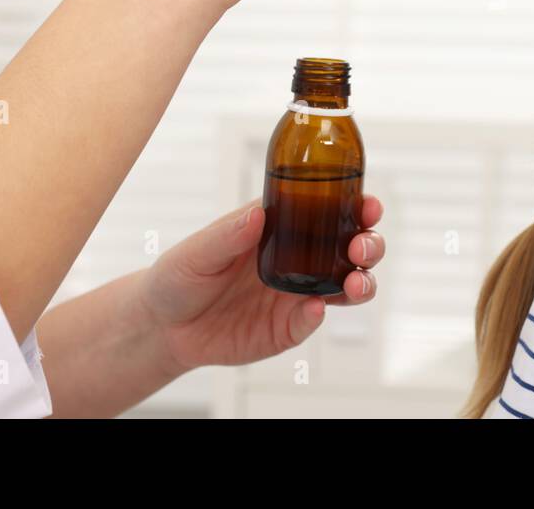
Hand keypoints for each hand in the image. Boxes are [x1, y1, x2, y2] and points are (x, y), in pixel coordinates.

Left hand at [138, 197, 385, 377]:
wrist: (163, 327)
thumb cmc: (179, 277)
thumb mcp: (197, 251)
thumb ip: (228, 234)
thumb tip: (258, 214)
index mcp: (281, 228)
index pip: (330, 211)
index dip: (357, 207)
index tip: (369, 205)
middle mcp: (298, 259)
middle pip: (351, 248)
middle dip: (369, 245)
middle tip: (361, 247)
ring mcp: (296, 294)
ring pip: (346, 286)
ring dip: (361, 282)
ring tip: (355, 283)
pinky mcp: (287, 328)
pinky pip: (312, 321)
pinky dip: (318, 316)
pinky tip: (312, 309)